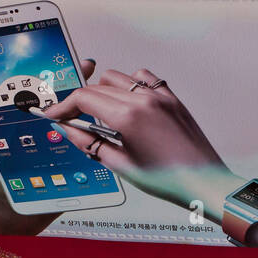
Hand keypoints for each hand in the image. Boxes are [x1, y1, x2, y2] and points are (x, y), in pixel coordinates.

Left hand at [0, 59, 94, 235]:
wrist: (1, 220)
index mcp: (21, 119)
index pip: (37, 88)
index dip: (47, 69)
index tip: (56, 54)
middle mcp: (44, 128)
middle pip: (65, 99)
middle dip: (76, 81)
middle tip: (82, 68)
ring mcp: (61, 146)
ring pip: (81, 120)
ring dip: (89, 106)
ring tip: (92, 95)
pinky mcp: (73, 166)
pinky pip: (88, 149)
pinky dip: (95, 137)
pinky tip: (97, 127)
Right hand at [44, 67, 235, 218]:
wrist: (203, 180)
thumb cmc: (166, 179)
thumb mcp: (120, 164)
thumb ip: (89, 143)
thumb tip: (68, 130)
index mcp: (128, 116)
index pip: (84, 98)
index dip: (63, 106)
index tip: (54, 114)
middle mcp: (144, 99)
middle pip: (98, 86)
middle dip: (80, 101)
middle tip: (71, 117)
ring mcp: (160, 95)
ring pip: (120, 77)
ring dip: (104, 90)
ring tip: (100, 113)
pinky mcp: (172, 97)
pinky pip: (145, 78)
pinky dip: (130, 85)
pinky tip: (127, 103)